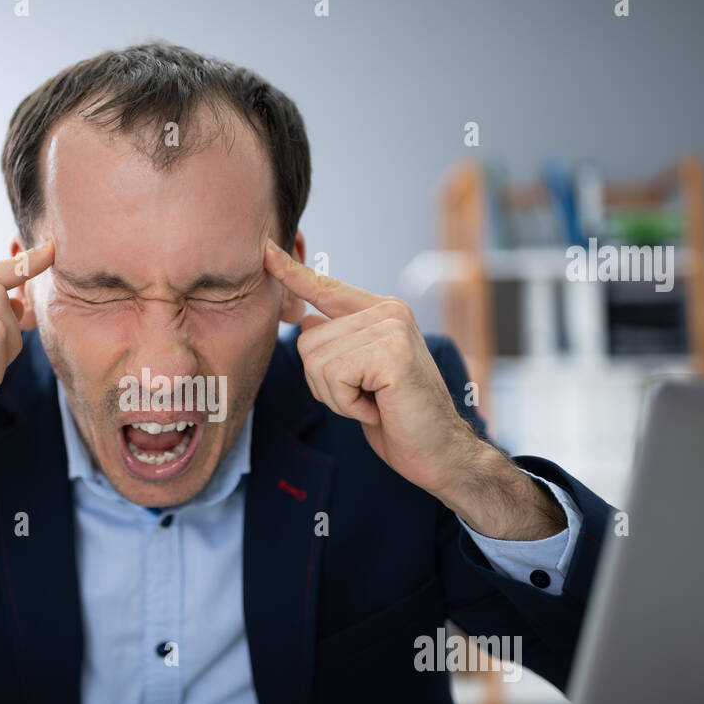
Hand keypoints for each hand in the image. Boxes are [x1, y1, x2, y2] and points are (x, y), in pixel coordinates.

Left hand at [263, 238, 563, 539]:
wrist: (438, 452)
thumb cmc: (399, 417)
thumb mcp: (361, 374)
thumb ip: (339, 342)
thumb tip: (306, 319)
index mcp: (381, 311)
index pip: (326, 287)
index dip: (292, 272)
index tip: (265, 251)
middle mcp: (388, 311)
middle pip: (307, 340)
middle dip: (325, 383)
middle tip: (366, 397)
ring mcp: (391, 328)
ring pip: (315, 361)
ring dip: (337, 396)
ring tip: (374, 402)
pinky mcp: (391, 352)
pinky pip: (333, 377)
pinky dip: (348, 404)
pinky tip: (378, 408)